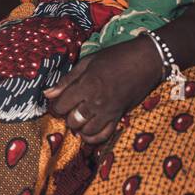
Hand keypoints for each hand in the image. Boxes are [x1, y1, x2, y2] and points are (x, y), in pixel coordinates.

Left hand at [44, 39, 163, 145]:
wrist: (146, 61)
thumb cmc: (115, 57)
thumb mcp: (87, 62)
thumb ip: (67, 80)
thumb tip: (48, 94)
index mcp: (86, 86)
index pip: (61, 106)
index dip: (54, 107)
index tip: (55, 104)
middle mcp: (96, 103)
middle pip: (72, 121)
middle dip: (66, 117)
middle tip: (67, 109)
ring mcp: (109, 112)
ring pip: (87, 131)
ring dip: (78, 127)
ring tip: (78, 118)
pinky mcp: (120, 117)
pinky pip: (104, 135)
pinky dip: (93, 137)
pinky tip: (88, 130)